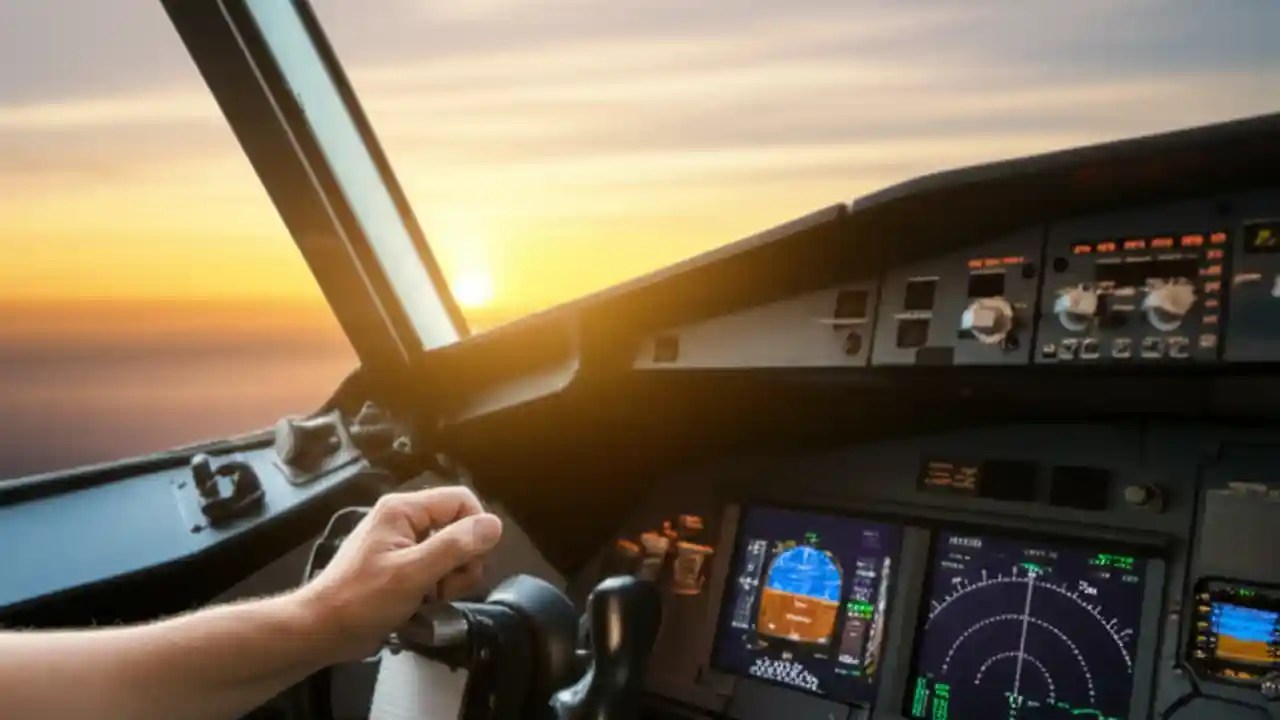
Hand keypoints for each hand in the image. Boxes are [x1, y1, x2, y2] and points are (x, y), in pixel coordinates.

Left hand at [297, 486, 502, 662]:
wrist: (322, 630)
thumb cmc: (362, 600)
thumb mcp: (412, 573)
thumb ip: (454, 546)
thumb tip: (494, 525)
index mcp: (403, 510)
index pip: (461, 499)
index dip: (476, 529)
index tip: (472, 562)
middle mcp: (404, 519)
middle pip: (459, 527)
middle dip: (462, 561)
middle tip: (444, 587)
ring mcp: (402, 543)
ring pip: (450, 551)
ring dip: (450, 578)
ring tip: (429, 598)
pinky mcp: (401, 565)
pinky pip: (435, 568)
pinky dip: (436, 587)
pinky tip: (422, 603)